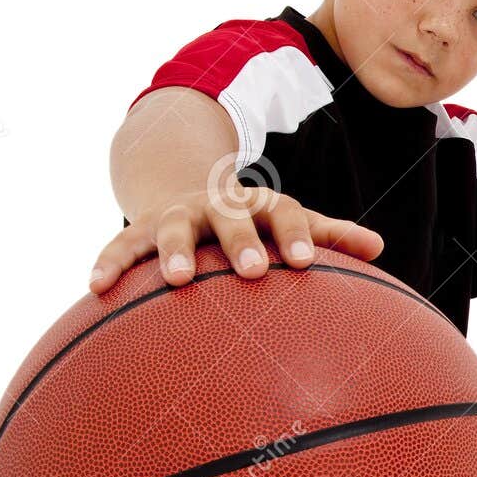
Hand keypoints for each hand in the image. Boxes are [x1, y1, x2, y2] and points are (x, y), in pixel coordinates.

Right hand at [89, 187, 383, 293]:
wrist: (186, 187)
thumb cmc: (253, 222)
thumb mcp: (288, 221)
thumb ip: (330, 234)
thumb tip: (380, 247)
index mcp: (260, 205)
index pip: (284, 213)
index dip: (296, 235)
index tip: (306, 262)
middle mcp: (219, 205)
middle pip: (230, 216)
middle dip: (240, 240)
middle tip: (251, 270)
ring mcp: (178, 215)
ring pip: (174, 228)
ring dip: (174, 251)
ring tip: (176, 280)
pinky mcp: (140, 231)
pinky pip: (122, 247)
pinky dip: (109, 264)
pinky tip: (96, 289)